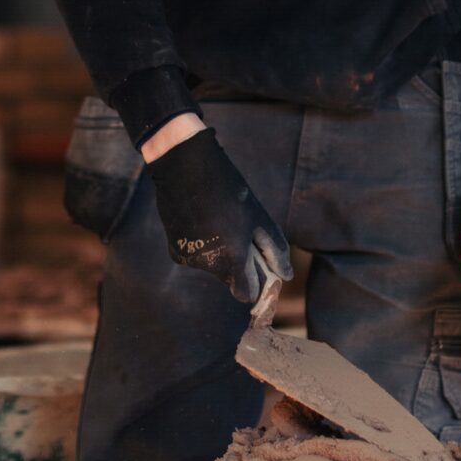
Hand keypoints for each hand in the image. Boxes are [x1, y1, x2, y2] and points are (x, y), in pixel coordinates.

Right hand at [144, 118, 291, 309]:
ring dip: (219, 253)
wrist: (184, 165)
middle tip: (240, 233)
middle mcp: (208, 264)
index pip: (245, 294)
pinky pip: (196, 257)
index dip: (255, 285)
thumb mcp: (258, 216)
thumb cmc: (228, 189)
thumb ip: (274, 250)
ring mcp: (188, 258)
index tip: (259, 268)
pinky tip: (202, 220)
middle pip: (229, 279)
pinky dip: (202, 246)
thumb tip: (286, 275)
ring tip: (219, 220)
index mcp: (232, 257)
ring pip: (212, 267)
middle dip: (238, 263)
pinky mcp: (174, 250)